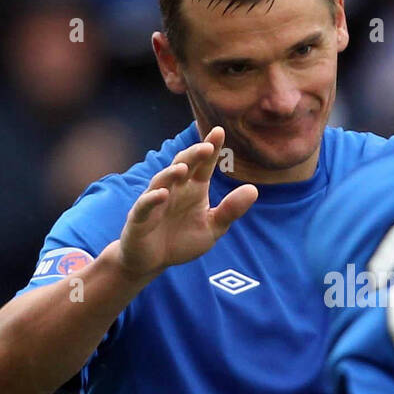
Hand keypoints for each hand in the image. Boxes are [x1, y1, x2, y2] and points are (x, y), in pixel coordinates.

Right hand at [116, 127, 257, 279]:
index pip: (204, 164)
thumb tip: (254, 189)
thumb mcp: (212, 228)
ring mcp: (155, 201)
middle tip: (207, 147)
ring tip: (183, 168)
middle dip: (193, 155)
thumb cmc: (181, 241)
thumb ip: (230, 210)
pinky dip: (152, 199)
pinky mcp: (139, 218)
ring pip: (162, 181)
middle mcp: (174, 189)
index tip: (220, 131)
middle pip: (183, 165)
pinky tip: (162, 195)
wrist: (151, 262)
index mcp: (193, 189)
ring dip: (171, 173)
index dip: (211, 148)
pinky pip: (145, 206)